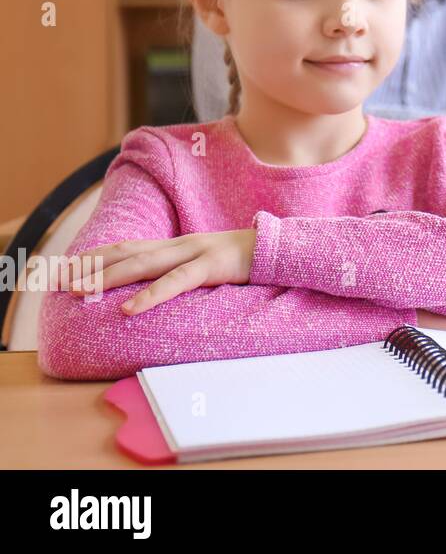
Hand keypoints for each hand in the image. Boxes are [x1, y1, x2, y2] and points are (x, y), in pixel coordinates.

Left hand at [63, 230, 256, 314]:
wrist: (279, 248)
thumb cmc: (242, 261)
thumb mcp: (204, 263)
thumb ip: (180, 269)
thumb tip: (154, 285)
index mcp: (176, 245)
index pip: (127, 246)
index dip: (96, 256)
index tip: (66, 267)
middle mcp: (179, 244)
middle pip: (127, 253)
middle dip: (91, 266)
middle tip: (59, 280)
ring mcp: (195, 253)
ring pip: (144, 264)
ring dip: (108, 277)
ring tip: (80, 290)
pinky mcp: (212, 266)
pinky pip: (176, 283)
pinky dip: (150, 296)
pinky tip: (128, 309)